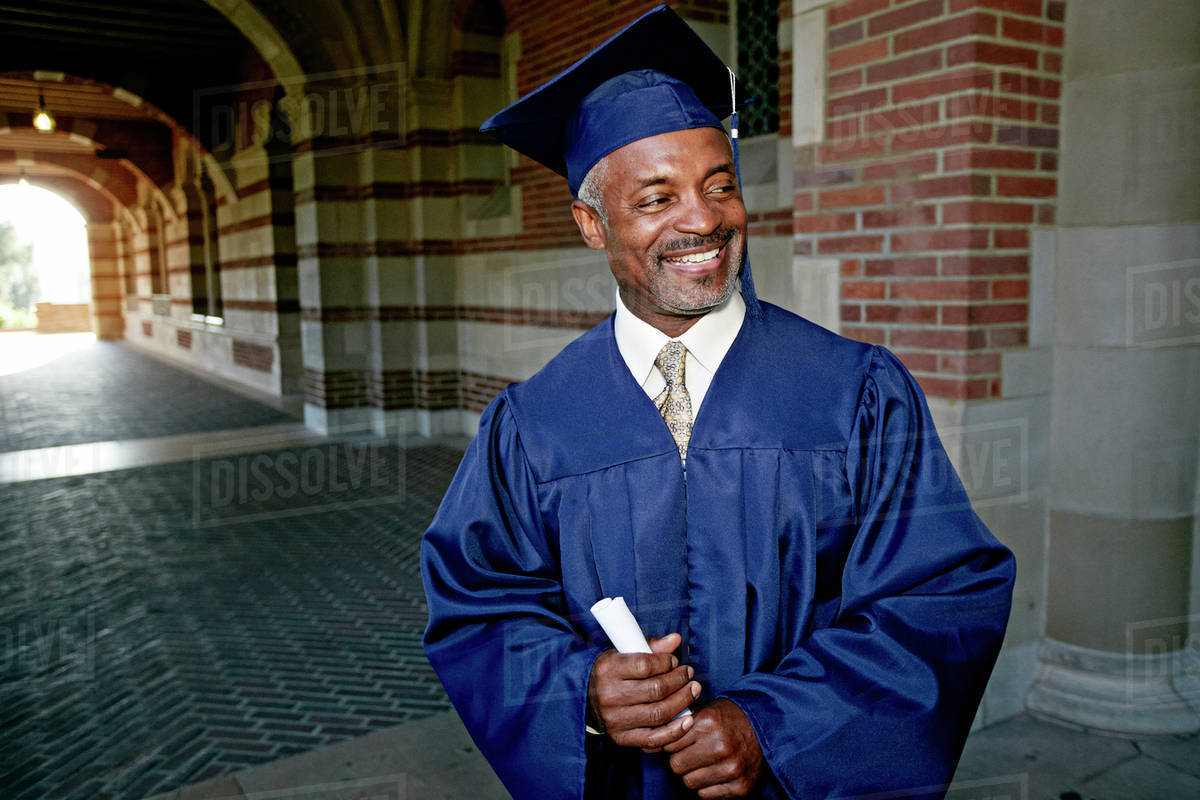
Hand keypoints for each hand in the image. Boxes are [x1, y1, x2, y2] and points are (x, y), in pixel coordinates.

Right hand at [587, 633, 701, 750]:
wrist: (586, 699)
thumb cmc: (611, 672)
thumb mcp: (623, 653)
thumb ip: (651, 646)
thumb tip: (676, 639)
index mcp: (608, 669)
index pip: (645, 665)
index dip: (666, 663)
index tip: (675, 661)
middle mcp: (610, 695)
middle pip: (656, 690)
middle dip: (679, 681)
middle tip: (690, 675)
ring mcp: (615, 719)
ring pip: (658, 713)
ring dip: (682, 702)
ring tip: (693, 691)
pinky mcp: (622, 737)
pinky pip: (653, 738)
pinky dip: (674, 731)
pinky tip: (688, 720)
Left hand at [663, 698, 763, 797]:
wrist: (766, 728)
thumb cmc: (730, 719)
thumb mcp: (705, 712)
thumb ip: (676, 727)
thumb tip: (646, 745)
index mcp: (708, 723)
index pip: (669, 743)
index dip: (673, 743)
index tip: (682, 741)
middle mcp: (719, 745)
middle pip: (676, 765)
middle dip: (681, 760)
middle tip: (694, 752)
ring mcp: (731, 768)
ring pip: (689, 782)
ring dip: (694, 774)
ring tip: (707, 761)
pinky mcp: (739, 786)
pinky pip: (705, 794)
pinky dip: (708, 786)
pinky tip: (717, 772)